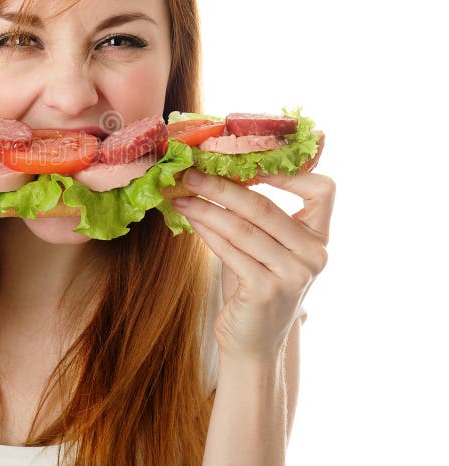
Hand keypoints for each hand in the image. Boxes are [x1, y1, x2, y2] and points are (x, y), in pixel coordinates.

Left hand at [172, 168, 334, 360]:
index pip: (322, 190)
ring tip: (181, 194)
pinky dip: (205, 230)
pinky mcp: (266, 290)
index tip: (246, 160)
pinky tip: (189, 218)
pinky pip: (229, 250)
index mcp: (319, 238)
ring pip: (242, 227)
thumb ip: (255, 215)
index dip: (286, 172)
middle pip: (264, 206)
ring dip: (206, 207)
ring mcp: (293, 275)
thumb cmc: (253, 287)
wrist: (252, 343)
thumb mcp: (263, 247)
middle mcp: (314, 255)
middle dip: (221, 185)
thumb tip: (214, 171)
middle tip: (191, 173)